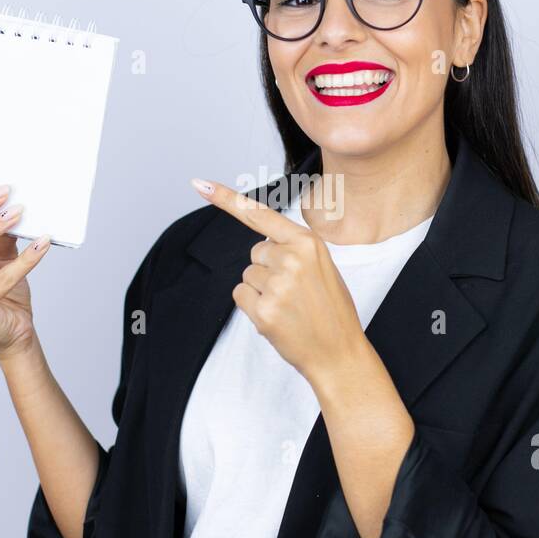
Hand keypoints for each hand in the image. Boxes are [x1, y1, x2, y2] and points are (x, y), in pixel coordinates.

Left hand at [191, 177, 367, 382]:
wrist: (339, 353)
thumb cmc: (331, 311)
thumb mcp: (323, 268)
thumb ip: (293, 250)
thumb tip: (260, 247)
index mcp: (309, 243)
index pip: (261, 215)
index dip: (226, 198)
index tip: (199, 184)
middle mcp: (292, 258)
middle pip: (255, 252)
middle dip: (268, 270)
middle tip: (295, 292)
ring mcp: (277, 284)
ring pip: (247, 274)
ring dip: (261, 290)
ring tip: (289, 307)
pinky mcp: (263, 309)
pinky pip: (241, 295)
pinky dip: (253, 306)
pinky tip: (277, 316)